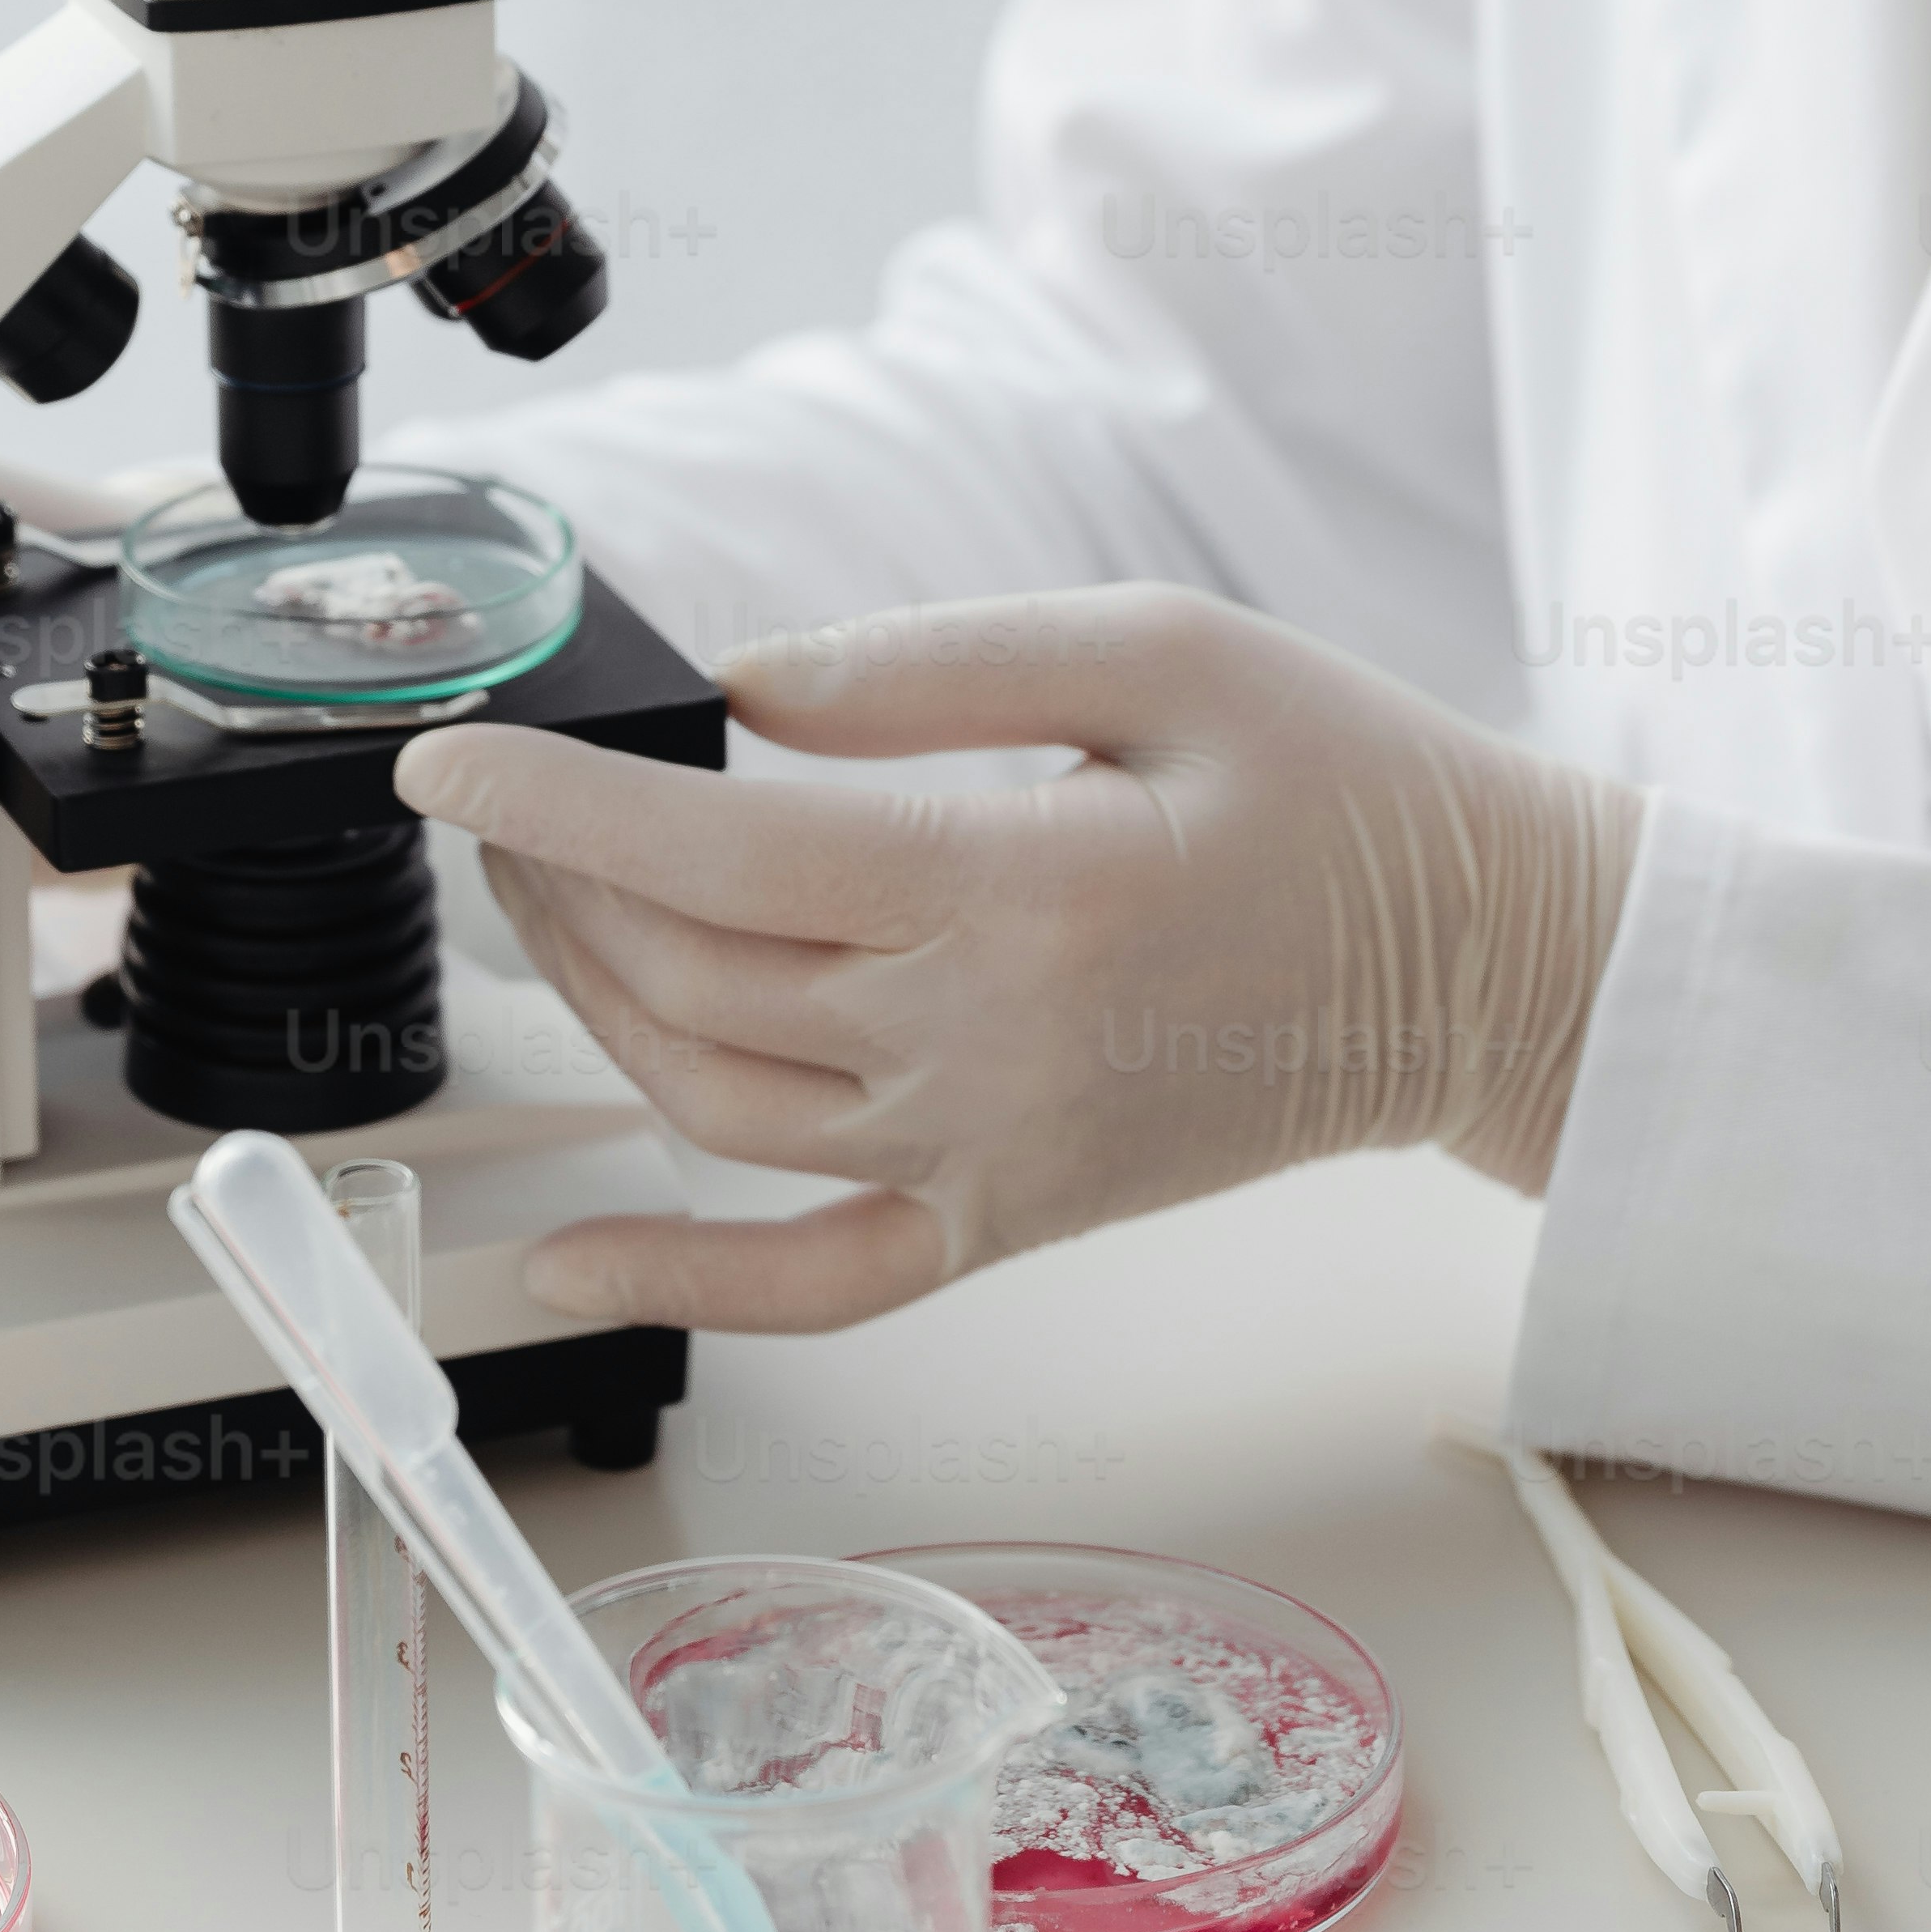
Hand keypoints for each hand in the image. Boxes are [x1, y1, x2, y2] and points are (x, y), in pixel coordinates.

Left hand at [398, 586, 1638, 1334]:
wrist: (1486, 965)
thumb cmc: (1343, 788)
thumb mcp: (1161, 649)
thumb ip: (937, 665)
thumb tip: (745, 689)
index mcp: (1022, 889)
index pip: (725, 849)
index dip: (563, 803)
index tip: (444, 761)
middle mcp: (986, 1045)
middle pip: (695, 973)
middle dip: (561, 879)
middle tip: (504, 799)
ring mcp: (992, 1154)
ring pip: (715, 1102)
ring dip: (595, 1006)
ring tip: (543, 904)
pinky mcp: (1012, 1218)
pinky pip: (814, 1281)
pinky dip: (676, 1282)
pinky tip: (559, 1263)